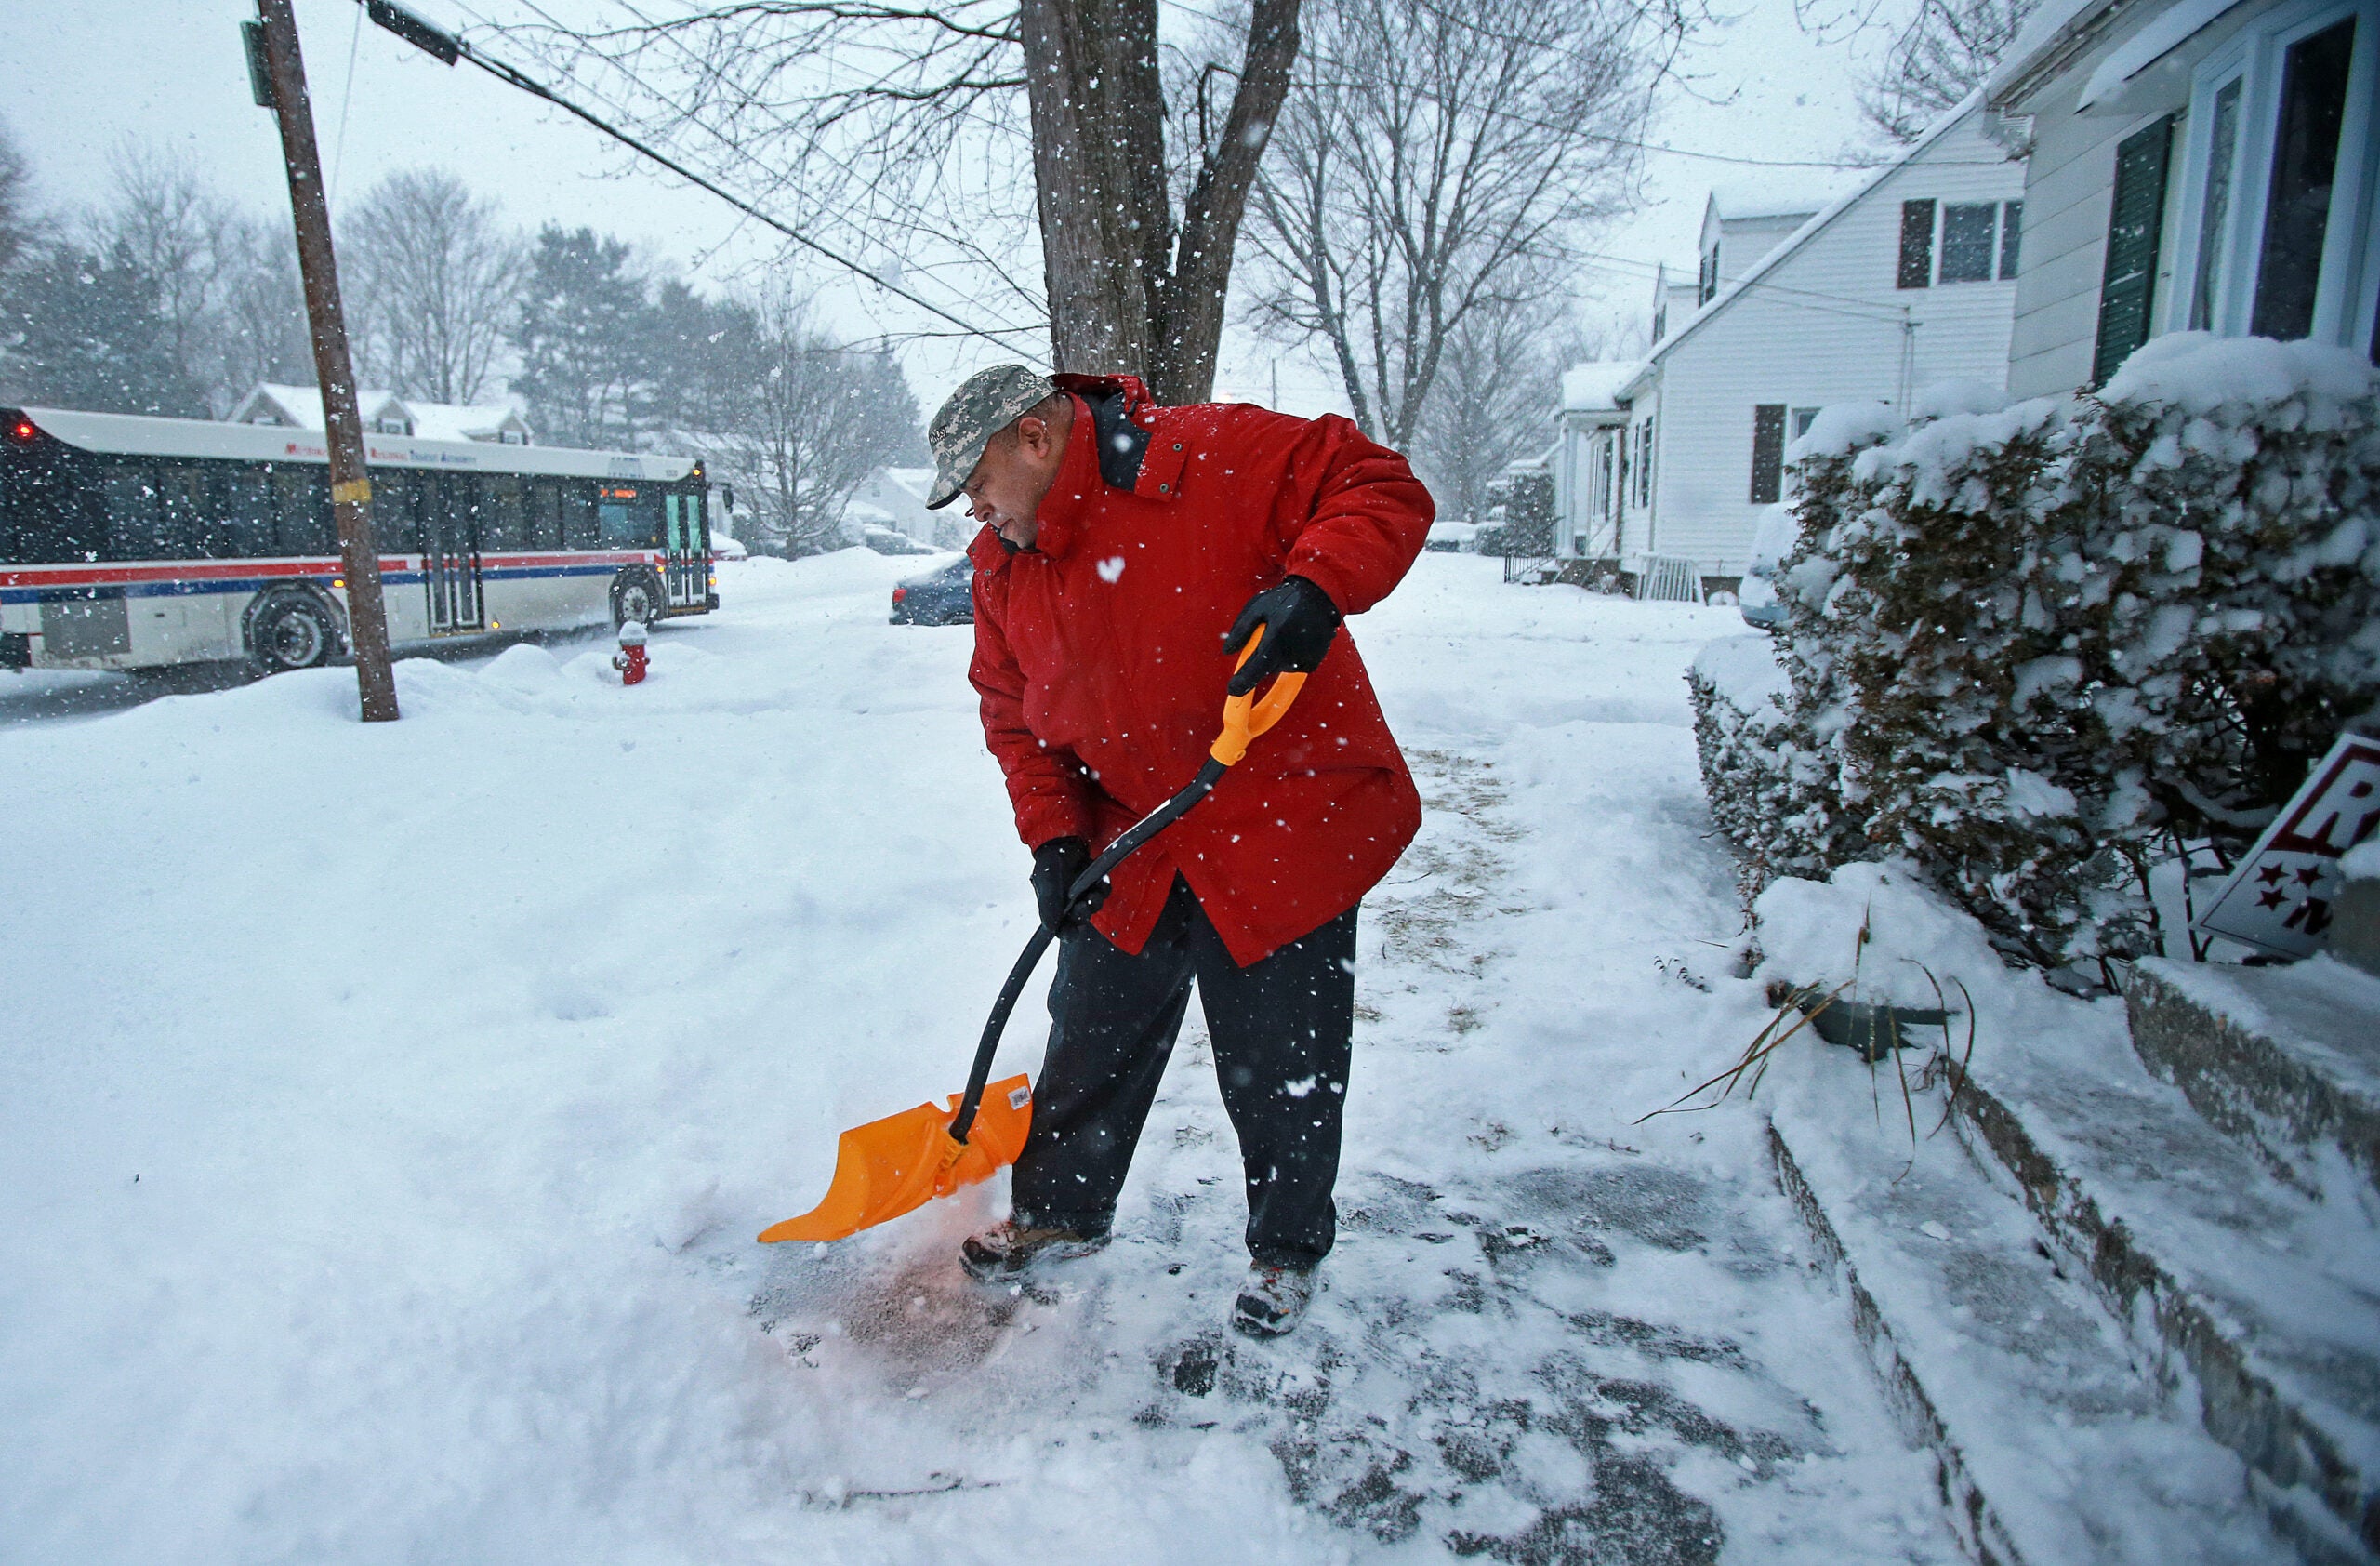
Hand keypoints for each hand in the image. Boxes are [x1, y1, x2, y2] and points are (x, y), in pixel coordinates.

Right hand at [1031, 837, 1110, 932]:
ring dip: (1094, 902)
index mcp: (1056, 910)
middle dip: (1082, 915)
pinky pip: (1104, 891)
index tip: (1071, 933)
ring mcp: (1085, 895)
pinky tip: (1099, 882)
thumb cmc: (1049, 866)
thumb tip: (1050, 927)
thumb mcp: (1045, 884)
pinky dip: (1103, 888)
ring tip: (1092, 894)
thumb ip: (1048, 905)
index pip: (1063, 930)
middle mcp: (1071, 905)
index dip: (1068, 933)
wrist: (1062, 843)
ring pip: (1094, 906)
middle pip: (1080, 919)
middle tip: (1082, 906)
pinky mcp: (1097, 884)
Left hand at [1222, 575, 1341, 695]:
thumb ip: (1240, 630)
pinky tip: (1295, 638)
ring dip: (1276, 656)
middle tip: (1268, 633)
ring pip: (1279, 668)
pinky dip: (1290, 656)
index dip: (1241, 684)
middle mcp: (1290, 655)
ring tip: (1284, 631)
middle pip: (1265, 669)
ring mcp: (1304, 660)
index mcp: (1274, 641)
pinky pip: (1293, 666)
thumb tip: (1227, 651)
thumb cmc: (1285, 599)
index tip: (1232, 689)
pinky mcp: (1313, 662)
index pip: (1253, 672)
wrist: (1320, 596)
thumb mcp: (1257, 607)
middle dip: (1261, 658)